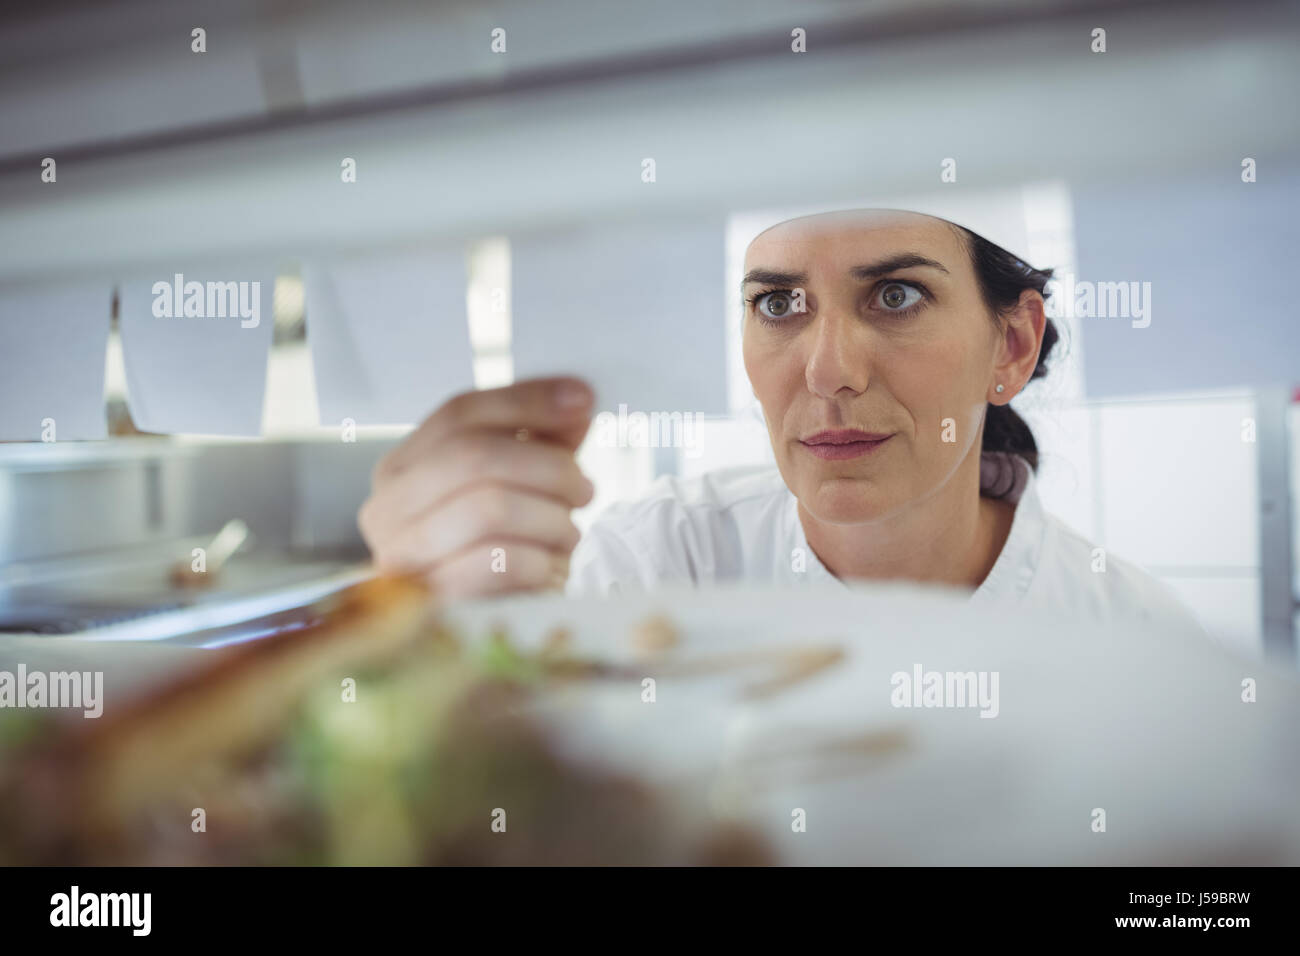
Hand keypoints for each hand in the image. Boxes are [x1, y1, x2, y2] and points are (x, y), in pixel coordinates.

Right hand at [359, 377, 595, 597]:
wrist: (490, 632)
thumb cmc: (504, 552)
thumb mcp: (520, 486)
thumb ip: (542, 440)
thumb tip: (575, 400)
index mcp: (401, 469)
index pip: (459, 413)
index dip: (527, 400)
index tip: (584, 400)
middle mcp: (386, 510)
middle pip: (473, 456)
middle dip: (547, 466)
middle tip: (584, 488)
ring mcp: (401, 560)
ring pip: (490, 507)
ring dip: (550, 518)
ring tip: (568, 535)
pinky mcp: (431, 606)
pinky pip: (499, 563)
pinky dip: (541, 561)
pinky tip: (549, 569)